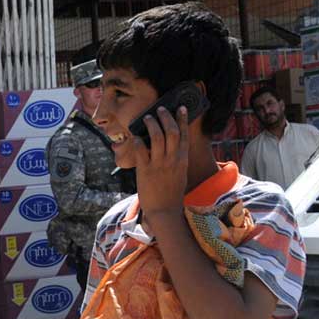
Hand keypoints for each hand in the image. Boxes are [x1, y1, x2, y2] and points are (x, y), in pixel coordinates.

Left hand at [134, 105, 188, 221]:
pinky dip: (138, 141)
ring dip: (151, 124)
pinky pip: (141, 150)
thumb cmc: (171, 192)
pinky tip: (135, 137)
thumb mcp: (179, 173)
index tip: (181, 107)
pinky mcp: (145, 170)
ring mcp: (159, 164)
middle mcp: (172, 160)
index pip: (184, 135)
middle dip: (165, 117)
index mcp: (182, 160)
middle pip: (171, 131)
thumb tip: (170, 146)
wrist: (164, 210)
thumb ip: (176, 159)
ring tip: (146, 117)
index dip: (182, 119)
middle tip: (159, 109)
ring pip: (157, 137)